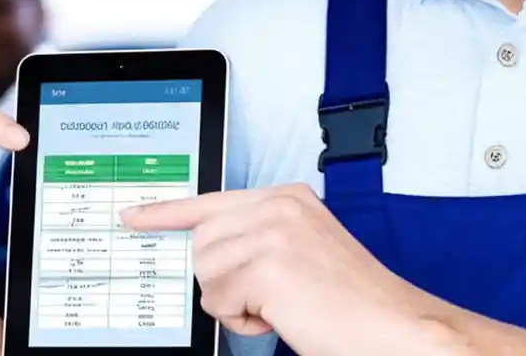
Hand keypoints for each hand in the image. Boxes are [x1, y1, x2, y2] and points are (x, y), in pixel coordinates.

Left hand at [120, 184, 423, 354]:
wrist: (393, 327)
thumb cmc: (350, 303)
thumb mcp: (300, 252)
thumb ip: (256, 239)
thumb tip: (204, 252)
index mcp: (287, 198)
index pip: (211, 201)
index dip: (165, 213)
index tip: (132, 216)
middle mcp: (279, 205)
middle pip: (201, 243)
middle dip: (222, 281)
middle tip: (268, 298)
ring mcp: (273, 230)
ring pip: (205, 273)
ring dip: (234, 303)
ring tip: (282, 306)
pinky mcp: (267, 263)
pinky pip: (218, 300)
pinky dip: (244, 320)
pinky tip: (282, 316)